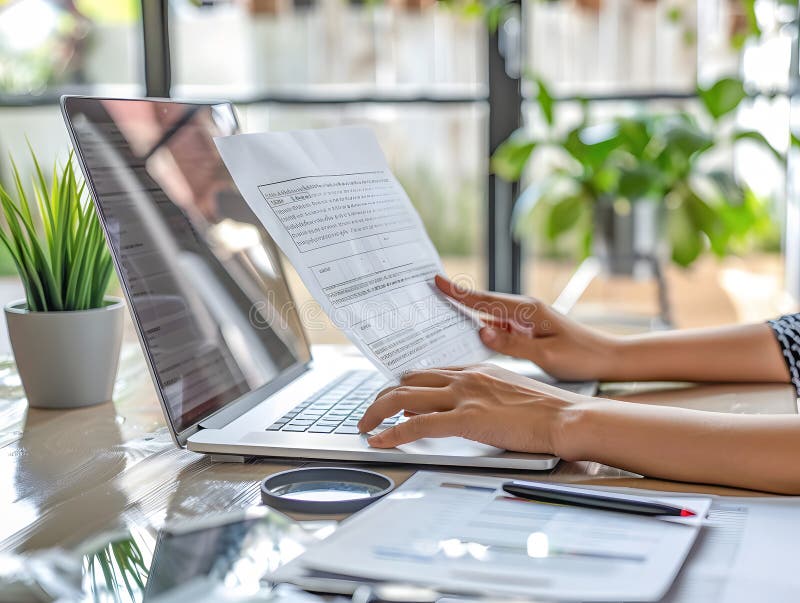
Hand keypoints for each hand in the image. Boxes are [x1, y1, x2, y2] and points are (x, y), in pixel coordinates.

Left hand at [358, 363, 586, 455]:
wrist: (565, 417)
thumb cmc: (546, 411)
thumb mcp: (508, 393)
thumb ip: (482, 395)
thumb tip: (461, 409)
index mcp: (475, 369)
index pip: (427, 372)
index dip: (404, 385)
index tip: (391, 397)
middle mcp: (464, 377)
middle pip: (408, 380)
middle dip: (383, 396)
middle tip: (370, 412)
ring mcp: (463, 396)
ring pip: (404, 398)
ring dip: (377, 412)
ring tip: (364, 426)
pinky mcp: (466, 419)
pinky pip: (417, 425)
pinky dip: (393, 434)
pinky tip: (379, 441)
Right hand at [435, 274, 620, 380]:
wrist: (608, 358)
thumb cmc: (581, 357)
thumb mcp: (545, 355)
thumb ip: (512, 344)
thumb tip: (481, 330)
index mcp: (528, 311)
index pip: (486, 300)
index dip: (459, 292)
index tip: (437, 281)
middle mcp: (526, 310)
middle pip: (484, 304)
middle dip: (458, 298)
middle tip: (431, 293)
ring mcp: (527, 319)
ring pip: (491, 316)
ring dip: (470, 315)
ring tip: (444, 316)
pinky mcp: (529, 329)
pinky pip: (501, 327)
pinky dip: (486, 329)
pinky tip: (474, 335)